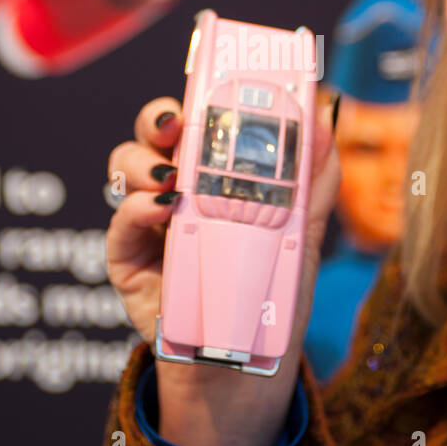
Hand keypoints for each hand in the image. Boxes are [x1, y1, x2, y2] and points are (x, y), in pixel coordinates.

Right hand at [104, 93, 340, 445]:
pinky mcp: (127, 257)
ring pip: (127, 164)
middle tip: (176, 122)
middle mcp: (178, 189)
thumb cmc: (269, 299)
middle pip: (153, 132)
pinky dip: (137, 207)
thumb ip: (312, 182)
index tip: (213, 81)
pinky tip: (162, 211)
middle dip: (160, 115)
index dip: (200, 96)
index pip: (201, 121)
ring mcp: (149, 221)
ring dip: (145, 160)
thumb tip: (325, 119)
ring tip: (172, 178)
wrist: (244, 364)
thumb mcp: (301, 236)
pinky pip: (120, 219)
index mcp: (217, 175)